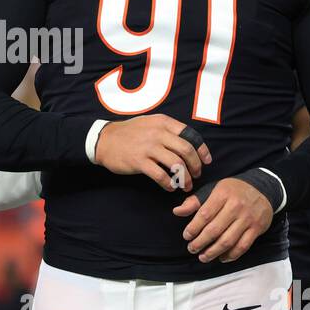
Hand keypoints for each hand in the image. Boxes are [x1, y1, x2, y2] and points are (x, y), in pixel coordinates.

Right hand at [94, 115, 210, 190]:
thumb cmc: (129, 133)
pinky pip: (161, 175)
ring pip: (177, 164)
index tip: (206, 161)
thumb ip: (168, 130)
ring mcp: (148, 147)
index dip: (202, 150)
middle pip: (186, 150)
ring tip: (185, 185)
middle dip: (196, 166)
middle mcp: (158, 133)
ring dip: (185, 178)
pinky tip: (170, 187)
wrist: (104, 140)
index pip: (191, 135)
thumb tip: (188, 143)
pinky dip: (169, 184)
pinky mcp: (139, 161)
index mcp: (163, 122)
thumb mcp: (150, 123)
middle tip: (196, 175)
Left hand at [172, 178, 272, 262]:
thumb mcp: (213, 190)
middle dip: (200, 242)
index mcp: (222, 194)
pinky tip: (221, 257)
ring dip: (213, 252)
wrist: (263, 188)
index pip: (205, 214)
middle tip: (192, 248)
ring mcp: (247, 219)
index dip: (193, 228)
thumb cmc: (233, 191)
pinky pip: (242, 246)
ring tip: (203, 257)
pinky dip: (231, 255)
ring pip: (228, 241)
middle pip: (214, 230)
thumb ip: (195, 201)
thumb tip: (177, 211)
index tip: (186, 236)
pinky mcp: (257, 228)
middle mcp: (236, 206)